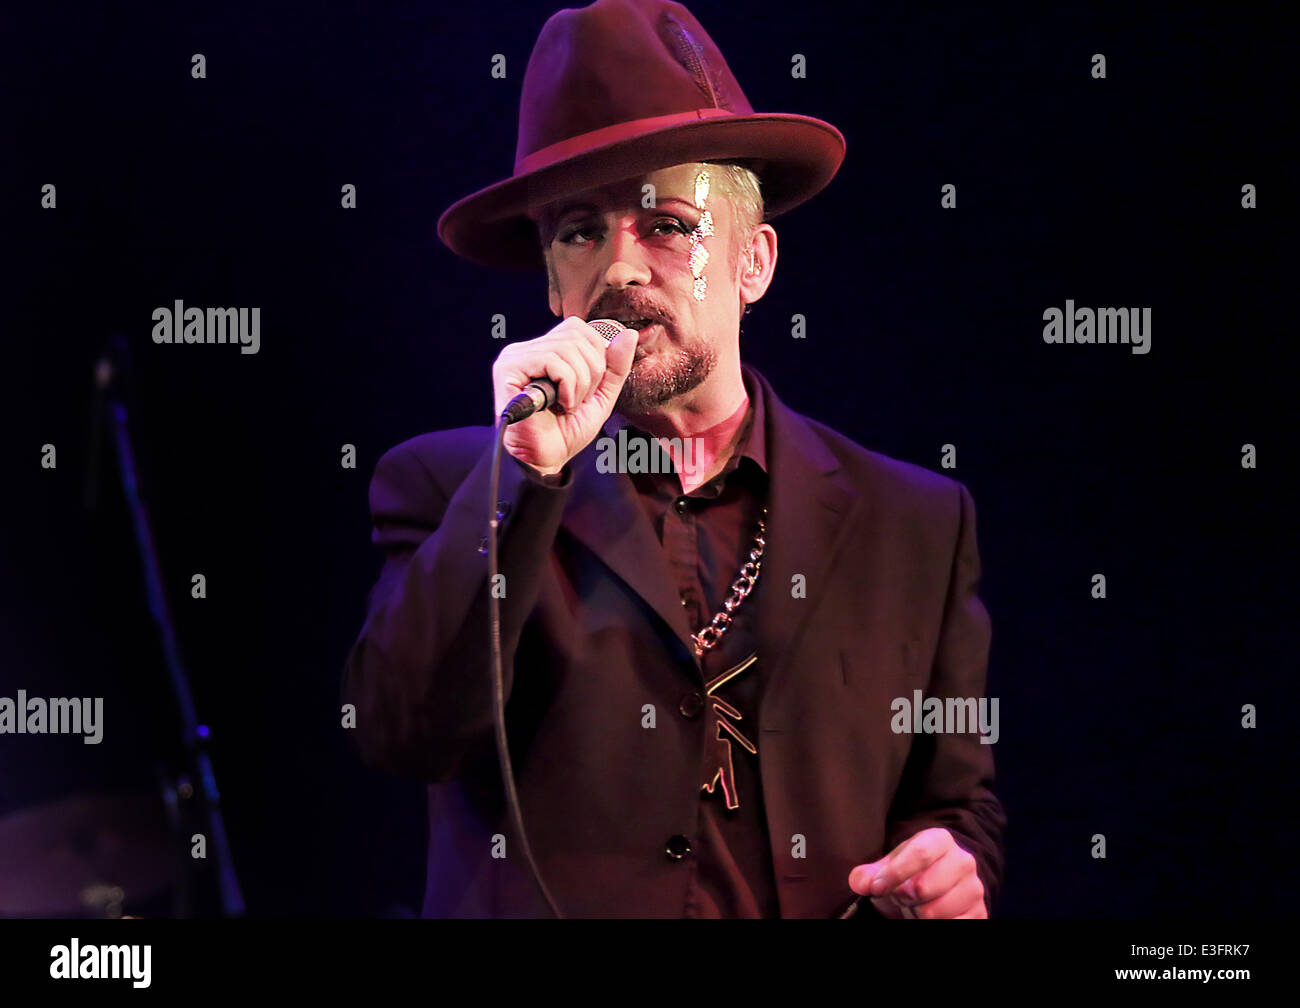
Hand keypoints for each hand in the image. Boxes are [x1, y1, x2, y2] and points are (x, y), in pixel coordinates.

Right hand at [492, 316, 636, 474]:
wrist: (546, 459)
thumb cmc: (566, 431)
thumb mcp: (601, 395)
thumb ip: (615, 366)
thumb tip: (629, 334)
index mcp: (544, 351)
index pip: (577, 328)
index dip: (595, 355)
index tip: (587, 389)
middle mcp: (527, 350)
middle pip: (576, 335)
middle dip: (591, 372)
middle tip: (578, 400)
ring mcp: (515, 358)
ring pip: (567, 348)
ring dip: (580, 383)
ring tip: (568, 405)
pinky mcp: (507, 369)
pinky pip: (552, 360)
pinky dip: (567, 386)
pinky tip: (559, 405)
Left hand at [848, 827, 987, 918]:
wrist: (940, 885)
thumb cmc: (911, 873)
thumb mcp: (889, 867)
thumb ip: (870, 873)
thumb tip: (860, 883)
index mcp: (940, 840)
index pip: (920, 853)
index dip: (895, 873)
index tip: (876, 887)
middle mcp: (963, 861)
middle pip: (924, 887)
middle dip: (903, 897)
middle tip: (900, 897)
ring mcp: (974, 889)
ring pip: (936, 912)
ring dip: (918, 914)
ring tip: (915, 906)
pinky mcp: (979, 913)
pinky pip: (953, 925)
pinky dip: (934, 925)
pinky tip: (929, 917)